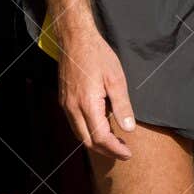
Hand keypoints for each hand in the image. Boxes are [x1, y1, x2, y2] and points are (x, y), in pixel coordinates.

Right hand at [55, 22, 134, 159]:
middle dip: (106, 151)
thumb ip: (122, 106)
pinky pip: (75, 124)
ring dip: (97, 143)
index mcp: (87, 104)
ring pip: (80, 134)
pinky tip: (102, 128)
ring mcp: (66, 105)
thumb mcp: (116, 79)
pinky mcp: (64, 100)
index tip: (128, 154)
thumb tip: (129, 129)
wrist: (75, 39)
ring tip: (115, 143)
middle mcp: (72, 108)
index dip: (115, 149)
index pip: (100, 137)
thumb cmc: (97, 55)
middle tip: (123, 152)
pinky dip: (89, 132)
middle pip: (88, 141)